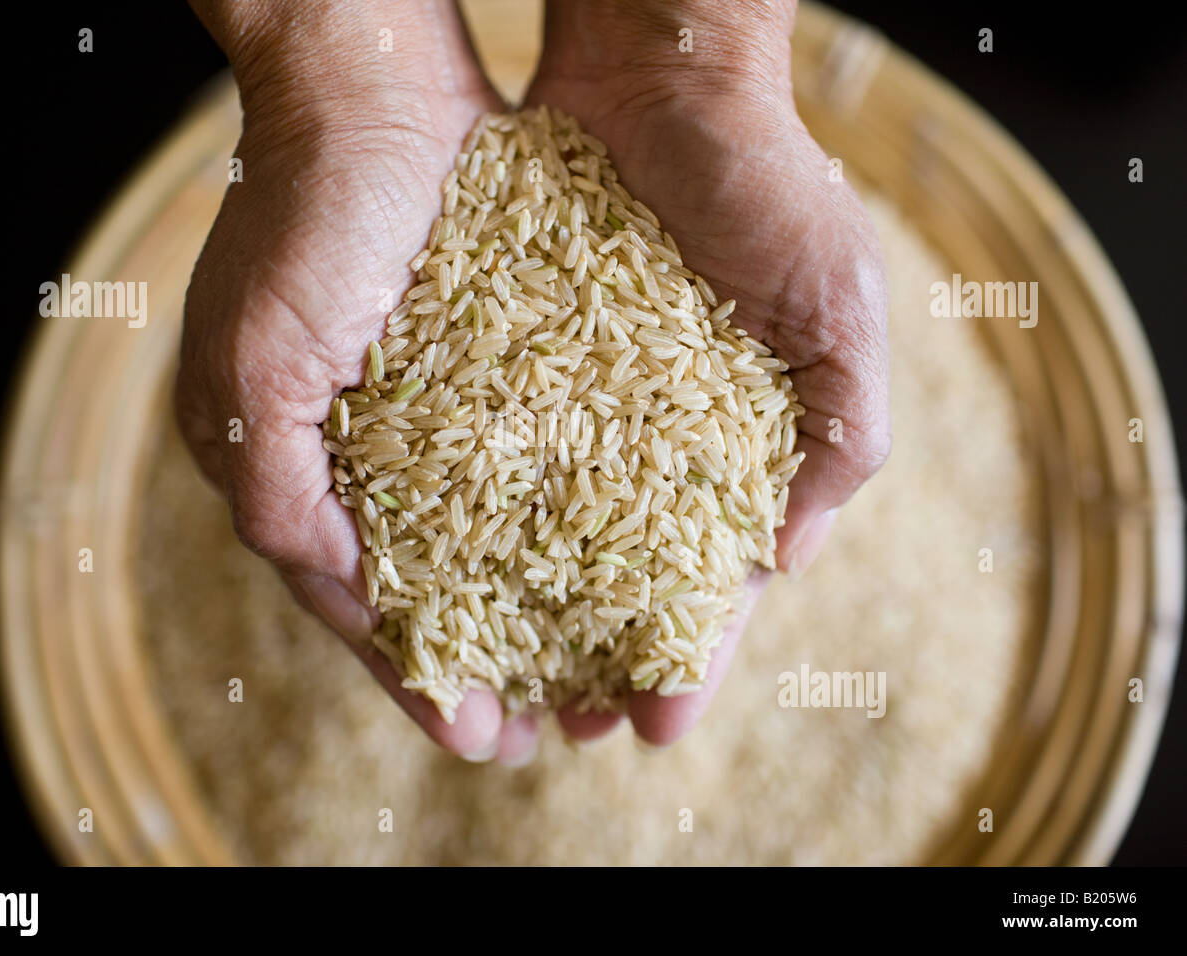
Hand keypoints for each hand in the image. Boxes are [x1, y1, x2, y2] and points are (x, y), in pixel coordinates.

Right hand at [178, 1, 539, 762]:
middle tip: (553, 727)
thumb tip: (344, 599)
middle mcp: (358, 448)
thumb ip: (278, 495)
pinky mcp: (487, 363)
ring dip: (532, 602)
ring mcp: (424, 406)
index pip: (360, 602)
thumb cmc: (301, 218)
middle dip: (489, 658)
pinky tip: (605, 554)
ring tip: (590, 663)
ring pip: (485, 535)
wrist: (371, 87)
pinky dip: (559, 515)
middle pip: (431, 584)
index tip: (481, 738)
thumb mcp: (252, 368)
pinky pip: (526, 461)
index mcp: (288, 465)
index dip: (418, 673)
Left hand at [526, 0, 890, 743]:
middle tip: (558, 731)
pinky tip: (443, 572)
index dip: (689, 654)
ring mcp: (576, 399)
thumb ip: (839, 437)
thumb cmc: (769, 184)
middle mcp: (648, 433)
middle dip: (592, 654)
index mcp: (734, 441)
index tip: (654, 727)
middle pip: (615, 573)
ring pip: (542, 529)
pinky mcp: (512, 353)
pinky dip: (468, 514)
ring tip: (495, 680)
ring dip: (523, 609)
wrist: (662, 74)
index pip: (709, 575)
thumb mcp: (842, 312)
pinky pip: (484, 449)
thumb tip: (782, 560)